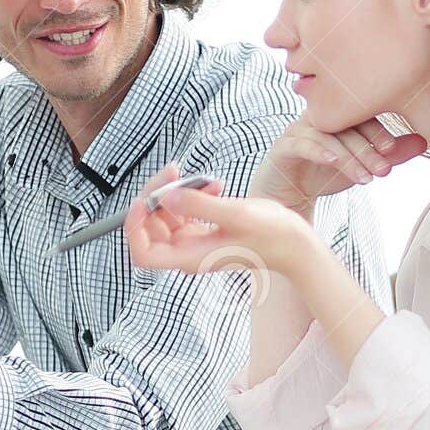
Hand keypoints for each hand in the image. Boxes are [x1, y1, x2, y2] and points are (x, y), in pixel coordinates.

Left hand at [126, 163, 318, 278]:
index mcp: (189, 257)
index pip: (142, 252)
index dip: (135, 226)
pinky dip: (192, 195)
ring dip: (176, 193)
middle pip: (150, 228)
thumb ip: (200, 205)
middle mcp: (187, 253)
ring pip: (166, 216)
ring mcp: (195, 242)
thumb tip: (167, 196)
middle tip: (174, 171)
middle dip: (155, 198)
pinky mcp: (205, 231)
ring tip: (202, 179)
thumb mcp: (236, 215)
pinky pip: (185, 211)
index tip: (144, 199)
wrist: (294, 244)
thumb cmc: (271, 235)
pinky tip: (212, 185)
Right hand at [247, 118, 427, 218]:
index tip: (391, 151)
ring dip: (349, 158)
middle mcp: (316, 117)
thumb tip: (424, 141)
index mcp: (335, 115)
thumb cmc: (323, 176)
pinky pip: (302, 145)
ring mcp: (297, 130)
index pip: (360, 112)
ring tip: (365, 179)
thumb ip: (389, 154)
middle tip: (383, 171)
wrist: (285, 198)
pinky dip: (320, 153)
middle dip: (367, 149)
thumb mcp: (361, 165)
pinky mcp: (282, 147)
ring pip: (327, 136)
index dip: (378, 130)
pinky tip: (334, 164)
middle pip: (345, 124)